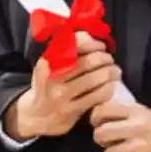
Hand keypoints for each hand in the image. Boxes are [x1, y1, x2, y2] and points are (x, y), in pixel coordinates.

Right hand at [4, 32, 119, 141]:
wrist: (35, 117)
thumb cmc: (48, 86)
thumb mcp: (49, 66)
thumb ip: (67, 49)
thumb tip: (89, 35)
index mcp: (47, 62)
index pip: (74, 45)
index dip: (94, 44)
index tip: (101, 46)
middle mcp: (53, 78)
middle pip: (89, 62)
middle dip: (106, 59)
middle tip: (110, 60)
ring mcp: (62, 96)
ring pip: (97, 79)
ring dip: (111, 73)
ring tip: (115, 72)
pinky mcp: (72, 111)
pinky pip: (98, 96)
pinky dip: (109, 88)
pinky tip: (111, 86)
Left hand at [89, 101, 150, 151]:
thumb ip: (130, 114)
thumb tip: (103, 114)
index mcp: (139, 113)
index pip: (105, 109)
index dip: (96, 116)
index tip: (99, 122)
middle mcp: (136, 129)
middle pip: (100, 133)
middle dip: (102, 138)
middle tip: (109, 140)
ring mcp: (138, 149)